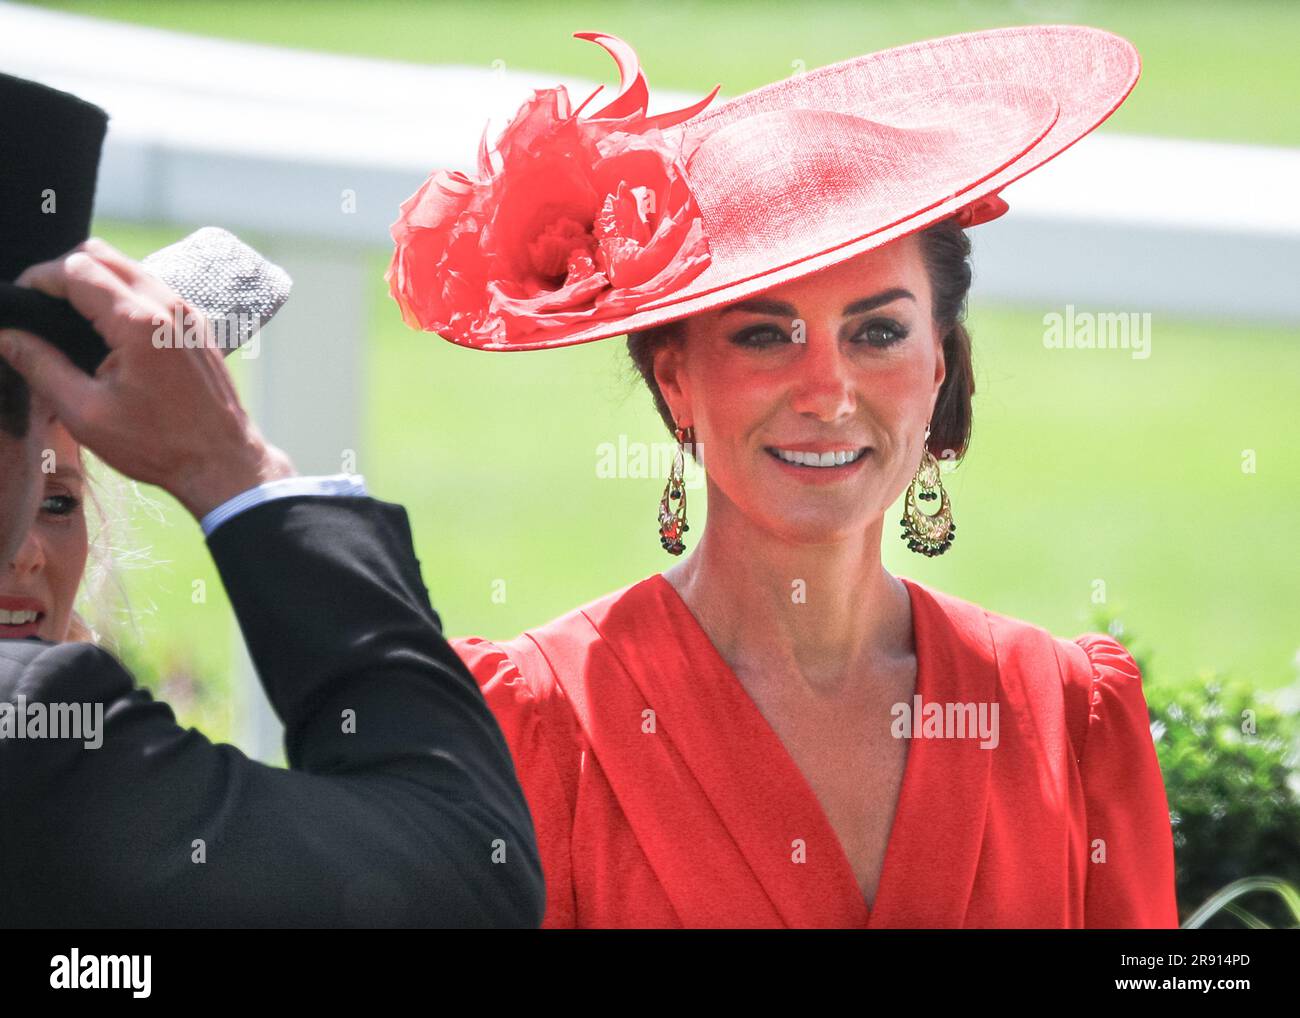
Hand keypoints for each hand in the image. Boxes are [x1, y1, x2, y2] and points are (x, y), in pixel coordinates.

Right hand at [0, 238, 294, 519]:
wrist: (223, 462)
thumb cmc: (158, 445)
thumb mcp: (86, 412)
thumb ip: (40, 365)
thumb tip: (7, 336)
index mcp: (139, 324)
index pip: (77, 269)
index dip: (39, 277)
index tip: (20, 299)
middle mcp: (168, 307)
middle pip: (102, 255)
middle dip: (63, 269)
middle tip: (39, 304)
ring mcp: (187, 312)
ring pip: (129, 268)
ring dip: (94, 278)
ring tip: (66, 314)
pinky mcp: (197, 324)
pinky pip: (152, 288)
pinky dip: (122, 292)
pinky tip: (104, 326)